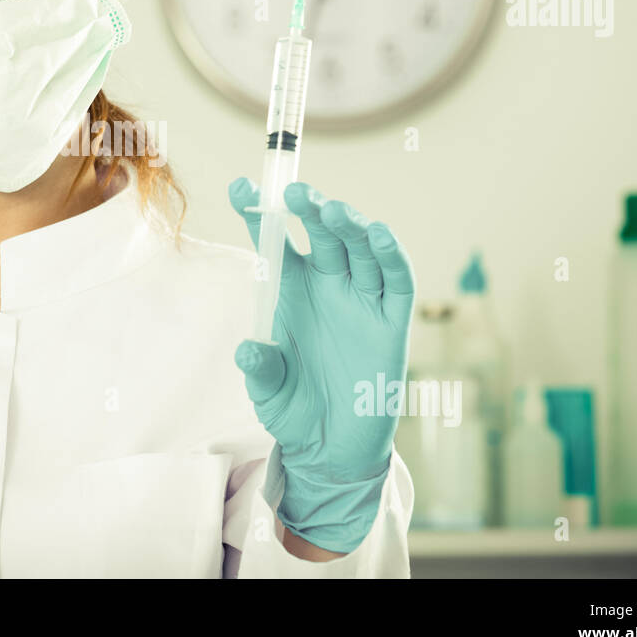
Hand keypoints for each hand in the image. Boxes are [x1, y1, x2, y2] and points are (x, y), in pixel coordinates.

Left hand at [229, 178, 414, 551]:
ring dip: (349, 225)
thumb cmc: (294, 408)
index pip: (275, 241)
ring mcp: (361, 300)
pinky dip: (391, 255)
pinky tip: (379, 233)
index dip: (258, 212)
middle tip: (295, 193)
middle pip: (323, 234)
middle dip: (310, 209)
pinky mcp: (392, 322)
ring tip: (332, 209)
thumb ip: (261, 367)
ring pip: (360, 248)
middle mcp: (327, 286)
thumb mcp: (268, 389)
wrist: (331, 448)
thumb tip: (248, 349)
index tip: (239, 187)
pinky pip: (396, 281)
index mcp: (290, 290)